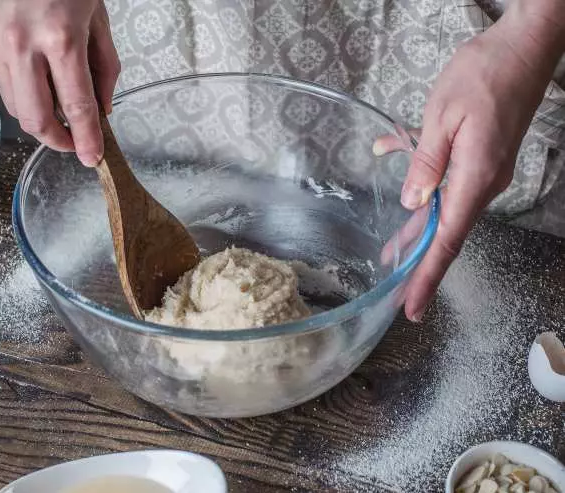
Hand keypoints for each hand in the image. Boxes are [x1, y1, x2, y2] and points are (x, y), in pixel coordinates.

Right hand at [0, 0, 119, 164]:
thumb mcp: (98, 17)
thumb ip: (104, 67)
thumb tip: (103, 109)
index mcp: (61, 37)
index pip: (76, 105)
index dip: (86, 139)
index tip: (93, 158)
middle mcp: (22, 45)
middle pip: (35, 119)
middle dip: (56, 140)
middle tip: (73, 142)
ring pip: (16, 106)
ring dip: (39, 117)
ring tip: (57, 105)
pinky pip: (3, 81)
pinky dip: (23, 87)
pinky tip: (34, 68)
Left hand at [373, 2, 564, 321]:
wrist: (522, 48)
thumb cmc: (482, 75)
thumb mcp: (441, 117)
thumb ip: (426, 163)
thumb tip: (411, 204)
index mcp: (474, 178)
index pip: (446, 239)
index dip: (426, 276)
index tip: (412, 307)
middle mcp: (482, 183)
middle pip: (444, 233)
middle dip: (419, 264)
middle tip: (399, 296)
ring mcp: (484, 172)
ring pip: (443, 210)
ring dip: (416, 229)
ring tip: (390, 252)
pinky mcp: (481, 159)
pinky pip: (448, 182)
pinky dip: (423, 186)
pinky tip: (398, 168)